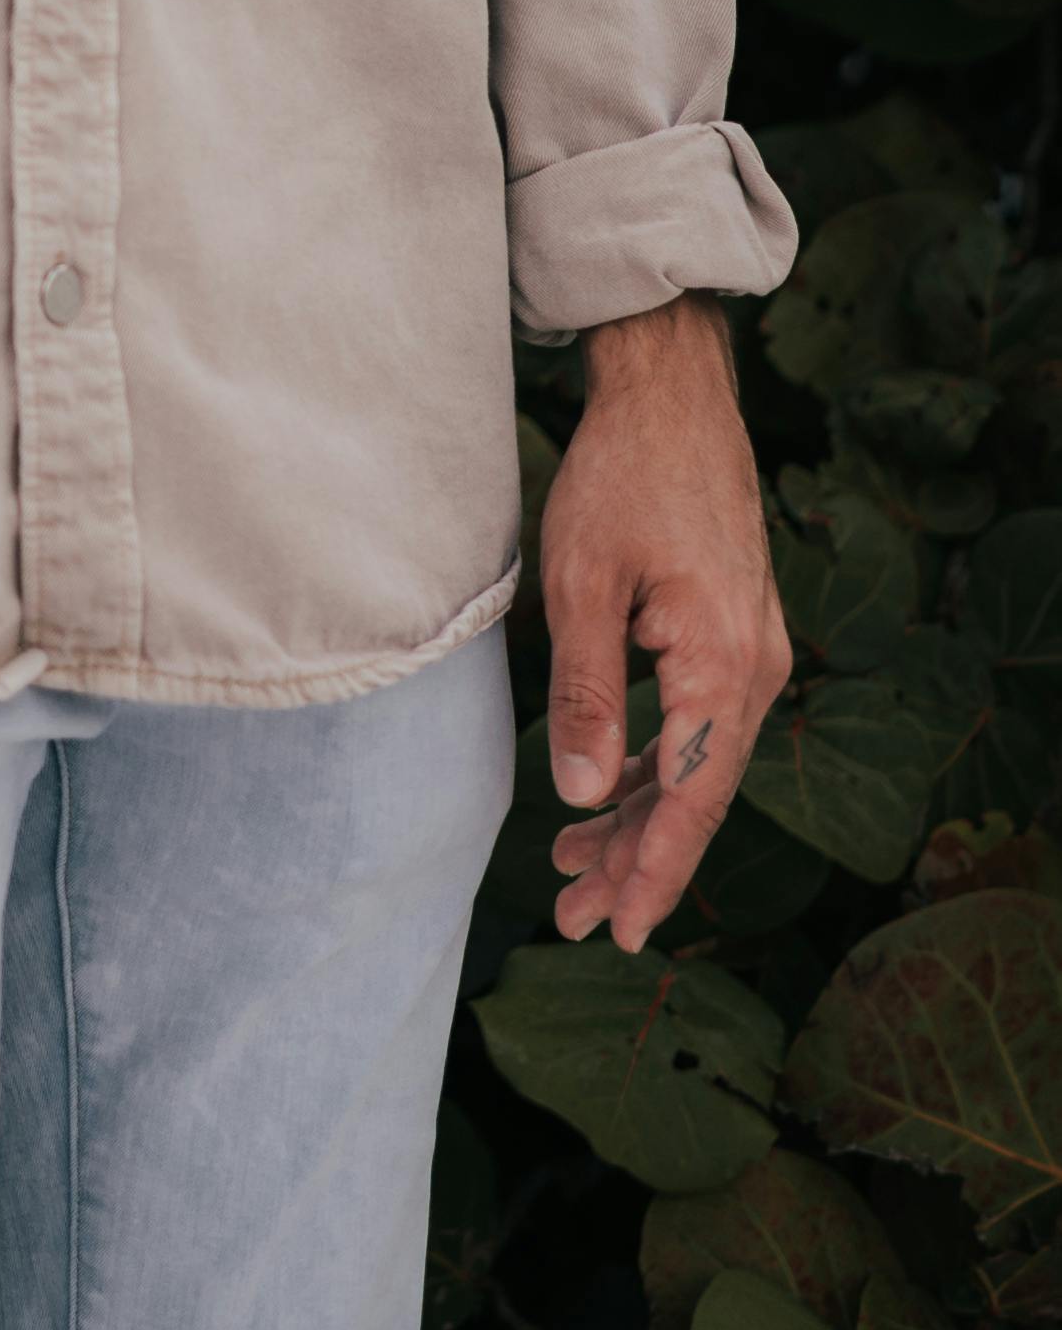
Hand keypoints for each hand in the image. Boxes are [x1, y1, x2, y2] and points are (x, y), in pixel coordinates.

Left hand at [542, 294, 790, 955]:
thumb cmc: (622, 477)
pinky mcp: (734, 634)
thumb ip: (589, 694)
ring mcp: (753, 652)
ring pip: (698, 763)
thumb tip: (585, 792)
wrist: (672, 396)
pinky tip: (609, 792)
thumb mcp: (583, 584)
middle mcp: (757, 669)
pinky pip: (698, 724)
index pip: (692, 799)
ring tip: (573, 868)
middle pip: (699, 793)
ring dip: (640, 816)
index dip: (654, 873)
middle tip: (573, 917)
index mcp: (724, 664)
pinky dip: (654, 764)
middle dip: (636, 860)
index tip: (618, 932)